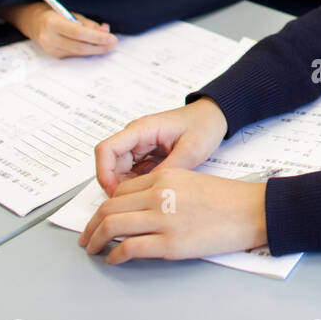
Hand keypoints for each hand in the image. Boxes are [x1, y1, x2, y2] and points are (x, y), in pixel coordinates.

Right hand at [0, 2, 116, 57]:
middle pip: (79, 47)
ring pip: (78, 53)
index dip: (97, 37)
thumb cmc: (54, 13)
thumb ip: (88, 24)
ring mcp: (50, 48)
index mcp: (52, 22)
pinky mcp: (53, 55)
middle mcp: (48, 38)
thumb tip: (106, 31)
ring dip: (95, 50)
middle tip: (114, 43)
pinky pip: (74, 54)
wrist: (32, 21)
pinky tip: (95, 47)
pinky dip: (86, 51)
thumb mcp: (70, 13)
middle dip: (99, 46)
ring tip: (108, 44)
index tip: (112, 38)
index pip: (78, 33)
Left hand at [78, 168, 267, 263]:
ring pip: (112, 226)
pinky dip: (114, 255)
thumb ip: (163, 189)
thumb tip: (140, 209)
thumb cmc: (228, 198)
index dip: (105, 207)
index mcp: (164, 177)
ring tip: (92, 249)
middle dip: (92, 224)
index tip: (101, 218)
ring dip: (96, 240)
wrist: (252, 211)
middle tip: (86, 237)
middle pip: (109, 207)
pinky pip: (128, 248)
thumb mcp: (191, 181)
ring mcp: (163, 219)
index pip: (120, 192)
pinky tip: (113, 260)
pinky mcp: (169, 243)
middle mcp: (158, 194)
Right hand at [93, 97, 229, 194]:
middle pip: (111, 163)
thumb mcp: (190, 150)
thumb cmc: (204, 125)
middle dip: (117, 184)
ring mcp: (141, 145)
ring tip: (149, 195)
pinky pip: (133, 171)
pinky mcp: (147, 153)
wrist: (215, 116)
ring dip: (129, 185)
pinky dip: (139, 183)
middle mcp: (136, 136)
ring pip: (121, 170)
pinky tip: (155, 188)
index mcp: (142, 129)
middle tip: (134, 202)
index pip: (106, 149)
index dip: (104, 173)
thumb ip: (168, 170)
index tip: (114, 193)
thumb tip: (147, 192)